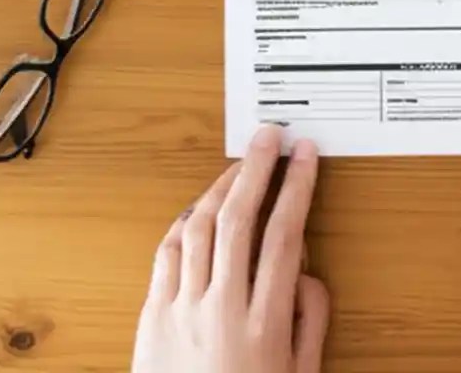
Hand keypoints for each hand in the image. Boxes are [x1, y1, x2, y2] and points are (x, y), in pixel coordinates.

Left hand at [132, 126, 328, 372]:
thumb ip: (310, 319)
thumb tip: (307, 271)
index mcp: (264, 323)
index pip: (284, 235)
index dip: (297, 188)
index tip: (305, 157)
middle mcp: (220, 309)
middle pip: (238, 219)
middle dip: (257, 169)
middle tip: (269, 138)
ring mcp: (180, 310)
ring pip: (198, 228)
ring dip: (220, 188)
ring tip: (239, 166)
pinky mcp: (150, 317)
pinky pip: (166, 254)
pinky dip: (183, 223)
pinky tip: (198, 209)